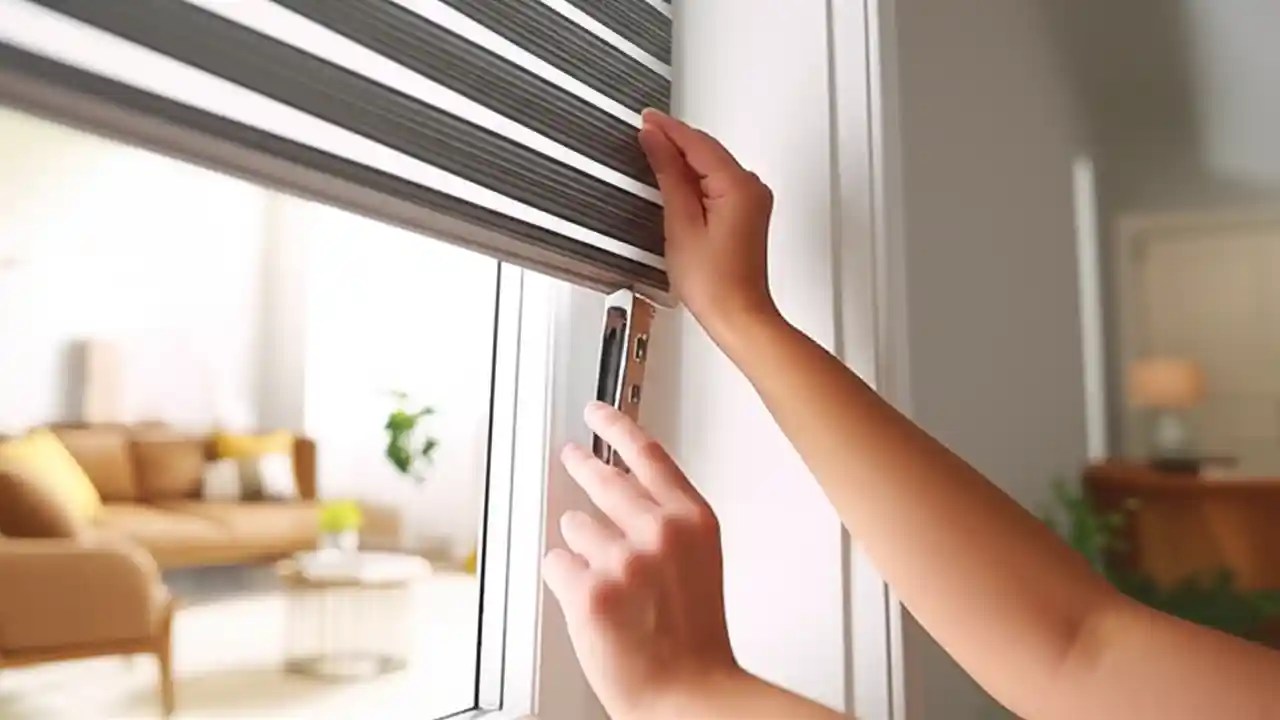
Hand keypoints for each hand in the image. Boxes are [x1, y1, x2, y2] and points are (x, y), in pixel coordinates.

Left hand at [542, 402, 739, 719]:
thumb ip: (669, 524)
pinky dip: (564, 581)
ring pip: (574, 527)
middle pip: (603, 478)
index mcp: (694, 521)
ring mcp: (623, 559)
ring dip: (581, 549)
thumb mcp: (700, 564)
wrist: (689, 694)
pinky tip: (590, 603)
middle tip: (572, 455)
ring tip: (609, 583)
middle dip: (582, 465)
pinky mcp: (588, 590)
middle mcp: (660, 531)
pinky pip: (555, 564)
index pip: (648, 454)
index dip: (617, 427)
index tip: (599, 413)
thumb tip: (625, 497)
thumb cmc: (695, 639)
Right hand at [638, 109, 779, 341]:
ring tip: (654, 150)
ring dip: (685, 157)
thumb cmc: (714, 282)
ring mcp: (752, 201)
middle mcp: (752, 188)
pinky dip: (697, 176)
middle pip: (708, 151)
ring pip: (713, 165)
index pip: (698, 144)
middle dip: (676, 139)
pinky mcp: (747, 213)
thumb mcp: (680, 223)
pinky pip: (719, 182)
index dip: (668, 129)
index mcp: (738, 186)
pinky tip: (676, 178)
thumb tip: (655, 141)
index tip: (646, 118)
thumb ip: (668, 175)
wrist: (739, 316)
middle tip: (644, 130)